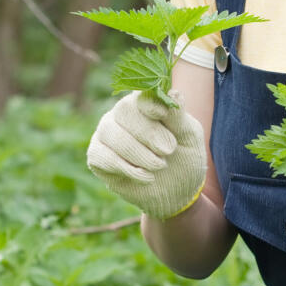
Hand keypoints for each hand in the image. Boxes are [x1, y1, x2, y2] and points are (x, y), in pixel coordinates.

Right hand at [86, 91, 205, 219]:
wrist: (177, 191)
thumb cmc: (184, 157)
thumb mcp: (189, 136)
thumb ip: (178, 117)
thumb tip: (174, 93)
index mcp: (145, 102)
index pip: (140, 94)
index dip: (149, 104)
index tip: (162, 114)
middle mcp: (122, 113)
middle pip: (124, 111)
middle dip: (148, 133)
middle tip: (168, 151)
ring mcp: (106, 133)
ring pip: (111, 133)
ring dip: (139, 153)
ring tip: (160, 166)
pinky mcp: (97, 155)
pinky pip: (102, 156)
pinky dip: (126, 168)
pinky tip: (146, 177)